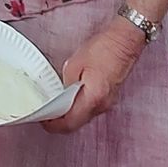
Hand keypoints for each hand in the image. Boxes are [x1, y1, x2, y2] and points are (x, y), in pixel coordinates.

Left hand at [44, 14, 148, 133]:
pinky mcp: (109, 97)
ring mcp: (107, 102)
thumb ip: (64, 84)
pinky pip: (90, 108)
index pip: (69, 123)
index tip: (43, 120)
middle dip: (59, 122)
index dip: (53, 125)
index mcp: (92, 98)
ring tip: (55, 106)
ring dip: (69, 115)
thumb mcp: (74, 64)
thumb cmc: (103, 49)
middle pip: (76, 123)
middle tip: (46, 115)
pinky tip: (70, 98)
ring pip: (83, 117)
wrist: (124, 41)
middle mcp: (102, 105)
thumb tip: (61, 95)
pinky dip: (78, 107)